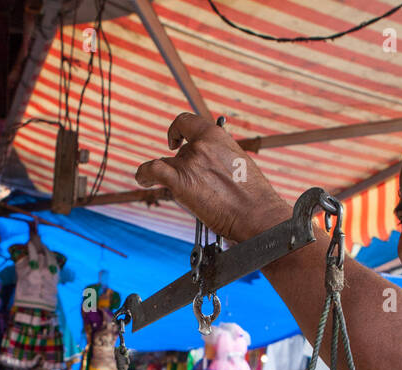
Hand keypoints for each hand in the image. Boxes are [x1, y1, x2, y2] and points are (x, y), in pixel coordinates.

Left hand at [135, 113, 292, 242]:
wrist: (257, 215)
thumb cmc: (253, 195)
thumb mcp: (238, 162)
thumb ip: (218, 156)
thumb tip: (205, 162)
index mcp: (217, 136)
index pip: (186, 122)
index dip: (177, 131)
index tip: (176, 141)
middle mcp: (201, 145)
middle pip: (179, 153)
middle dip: (183, 168)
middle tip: (195, 185)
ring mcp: (190, 163)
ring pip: (169, 166)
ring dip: (173, 178)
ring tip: (181, 192)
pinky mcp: (180, 182)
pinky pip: (151, 171)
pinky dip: (144, 175)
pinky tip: (143, 181)